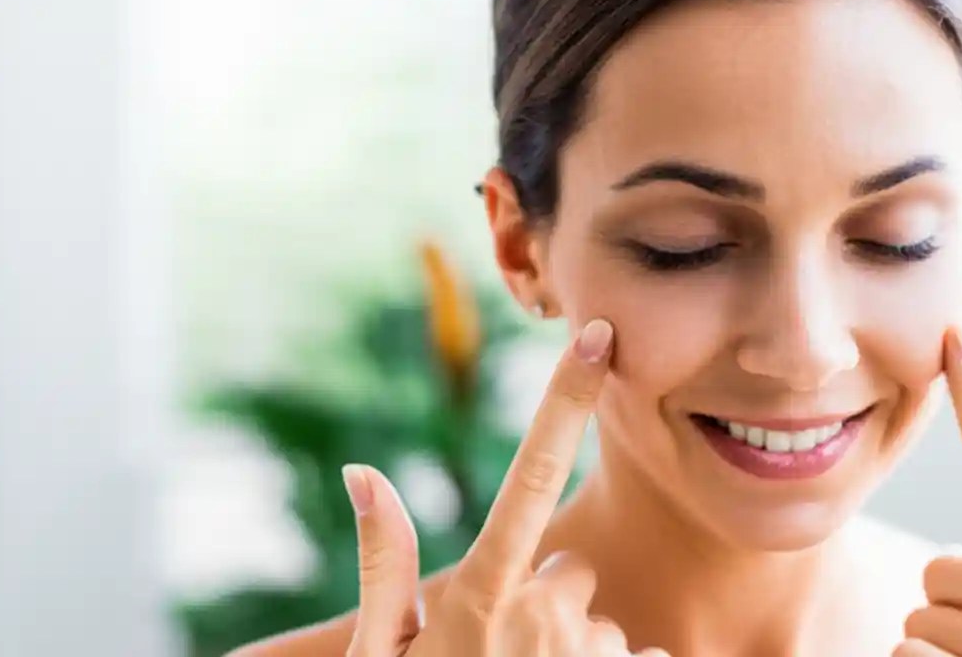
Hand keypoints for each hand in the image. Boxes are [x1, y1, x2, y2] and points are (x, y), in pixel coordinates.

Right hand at [342, 318, 670, 656]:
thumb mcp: (382, 650)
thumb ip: (383, 563)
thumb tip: (361, 471)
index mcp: (484, 593)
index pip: (533, 474)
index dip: (566, 402)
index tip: (599, 338)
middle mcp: (545, 614)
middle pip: (571, 572)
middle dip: (547, 599)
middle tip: (502, 652)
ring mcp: (593, 654)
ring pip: (600, 623)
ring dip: (573, 648)